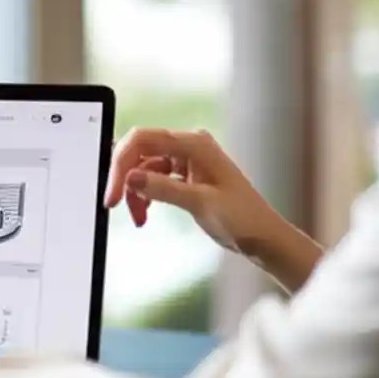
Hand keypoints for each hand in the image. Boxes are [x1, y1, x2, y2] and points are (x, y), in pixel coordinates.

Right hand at [104, 127, 323, 291]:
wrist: (265, 237)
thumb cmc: (244, 218)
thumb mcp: (200, 203)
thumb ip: (163, 189)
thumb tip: (130, 178)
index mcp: (194, 144)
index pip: (142, 140)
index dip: (121, 164)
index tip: (113, 193)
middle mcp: (188, 146)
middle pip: (139, 151)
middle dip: (125, 178)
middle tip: (115, 205)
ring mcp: (186, 160)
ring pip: (144, 168)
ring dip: (135, 192)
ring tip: (138, 218)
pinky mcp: (185, 176)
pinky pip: (154, 179)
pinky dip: (146, 196)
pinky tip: (145, 213)